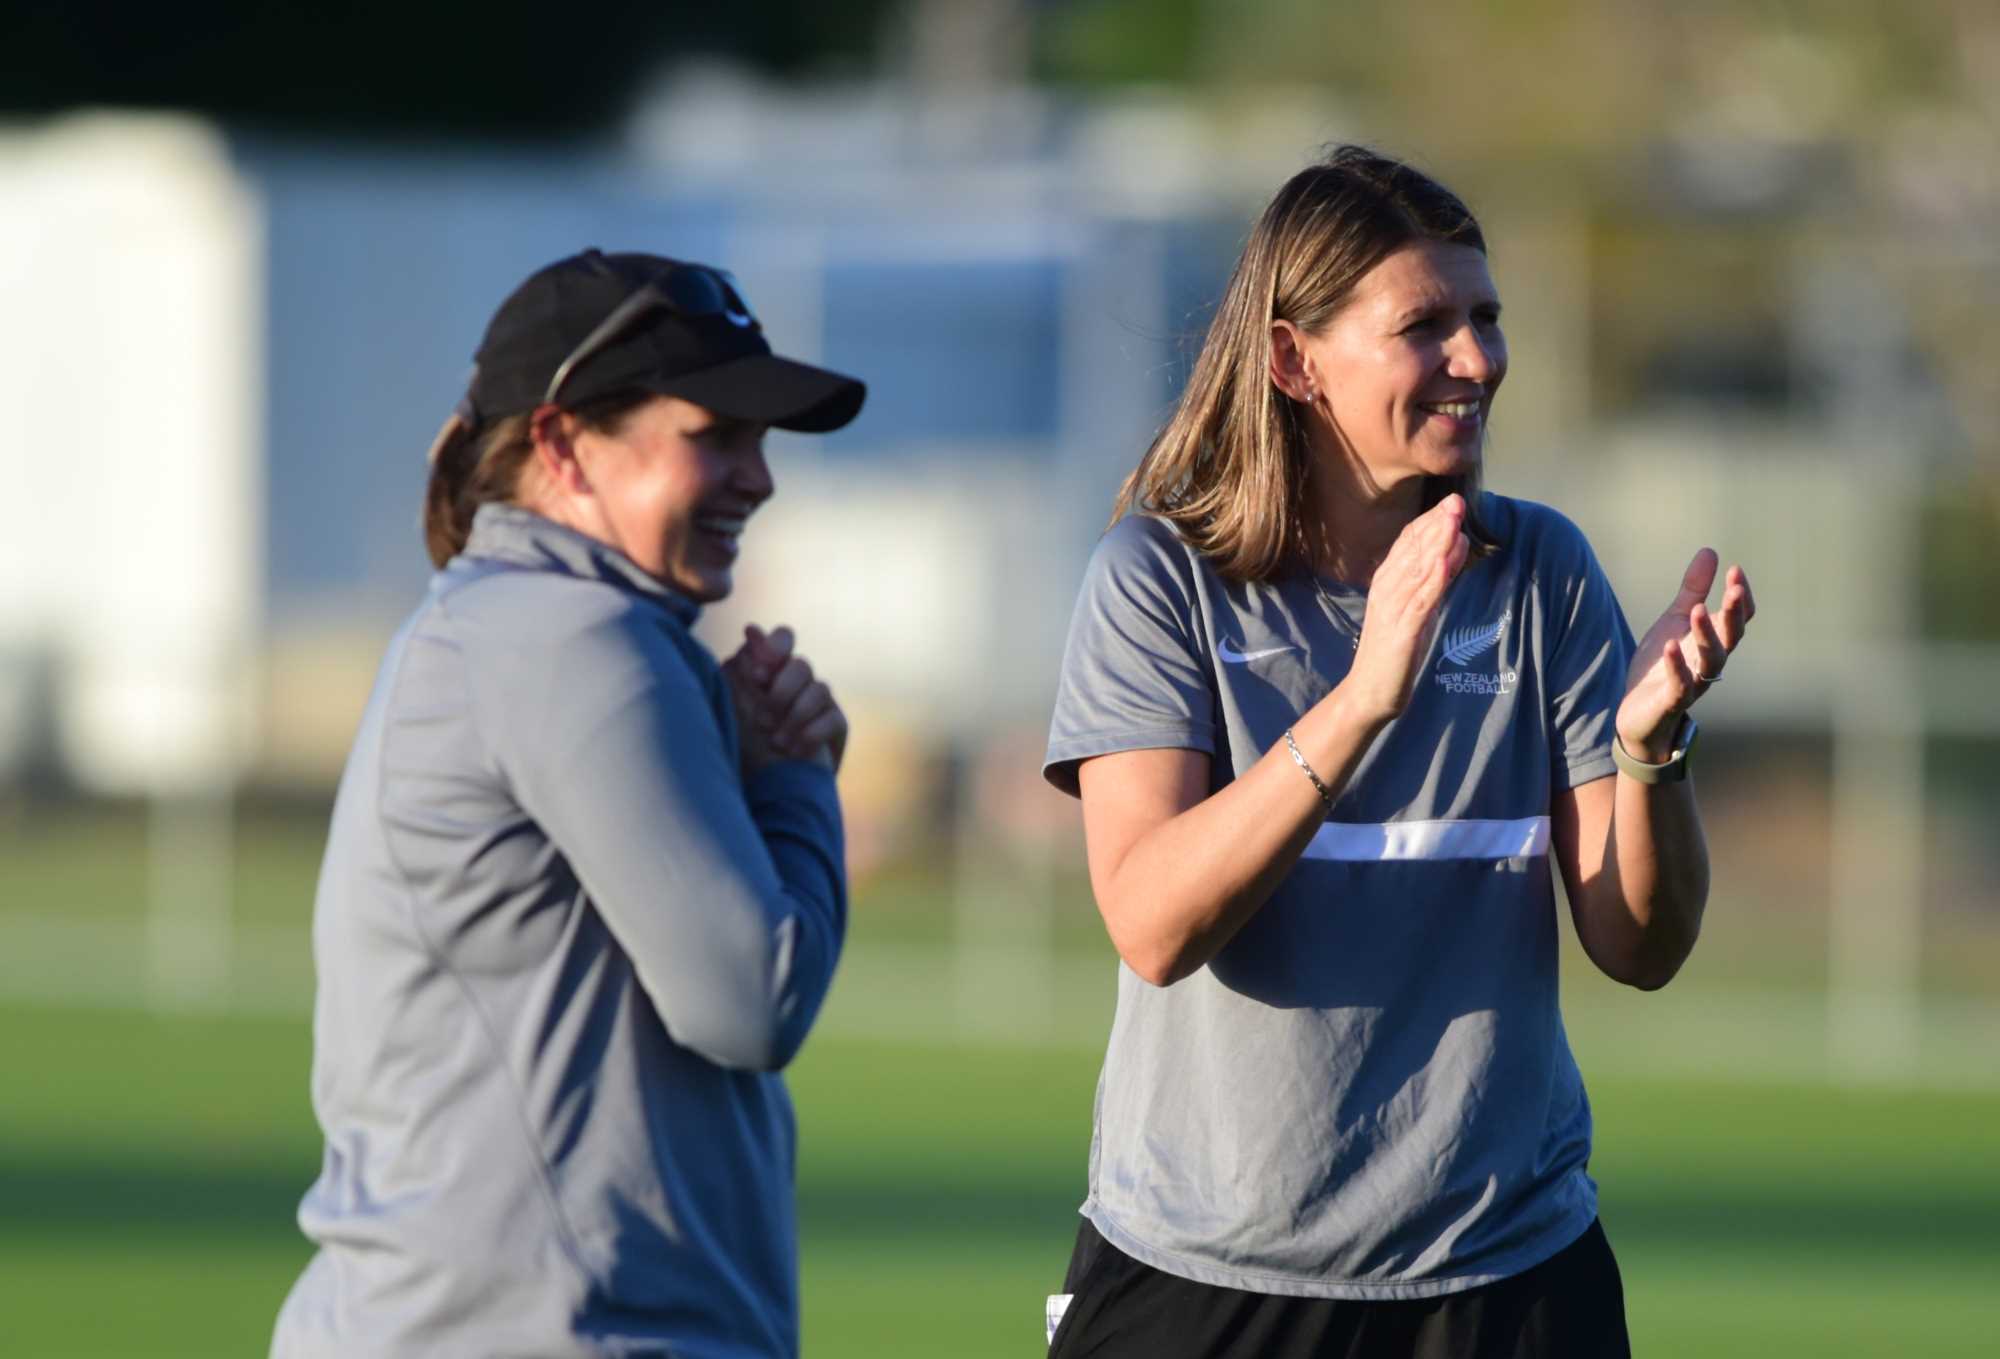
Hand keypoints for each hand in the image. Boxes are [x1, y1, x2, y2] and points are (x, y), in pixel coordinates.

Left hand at [722, 624, 847, 775]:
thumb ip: (743, 671)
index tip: (758, 676)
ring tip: (776, 743)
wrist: (770, 788)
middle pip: (801, 665)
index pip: (783, 639)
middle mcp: (798, 680)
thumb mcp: (737, 708)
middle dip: (781, 693)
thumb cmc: (747, 745)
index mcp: (771, 669)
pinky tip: (794, 751)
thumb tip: (752, 628)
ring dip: (795, 718)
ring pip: (820, 688)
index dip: (775, 649)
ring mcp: (820, 700)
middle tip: (763, 722)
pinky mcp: (836, 723)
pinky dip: (810, 735)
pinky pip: (832, 717)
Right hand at [1344, 494, 1472, 722]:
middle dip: (1437, 524)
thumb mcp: (1416, 609)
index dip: (1430, 520)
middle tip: (1457, 500)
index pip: (1408, 541)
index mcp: (1386, 581)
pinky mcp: (1403, 630)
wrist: (1370, 691)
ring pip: (1418, 568)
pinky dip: (1434, 579)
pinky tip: (1445, 561)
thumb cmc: (1394, 651)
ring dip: (1437, 542)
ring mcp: (1393, 608)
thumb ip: (1431, 581)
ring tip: (1454, 519)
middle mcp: (1387, 589)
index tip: (1451, 502)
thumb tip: (1452, 551)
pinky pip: (1421, 600)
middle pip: (1413, 549)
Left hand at [1616, 549, 1755, 760]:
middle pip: (1731, 637)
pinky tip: (1670, 646)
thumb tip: (1710, 551)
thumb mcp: (1675, 621)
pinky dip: (1677, 666)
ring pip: (1711, 660)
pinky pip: (1680, 685)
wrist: (1640, 714)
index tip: (1736, 570)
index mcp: (1713, 642)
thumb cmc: (1663, 665)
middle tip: (1733, 588)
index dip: (1740, 597)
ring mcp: (1693, 683)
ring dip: (1707, 635)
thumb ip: (1693, 591)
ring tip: (1699, 610)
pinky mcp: (1671, 700)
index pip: (1737, 619)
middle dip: (1734, 613)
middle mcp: (1709, 662)